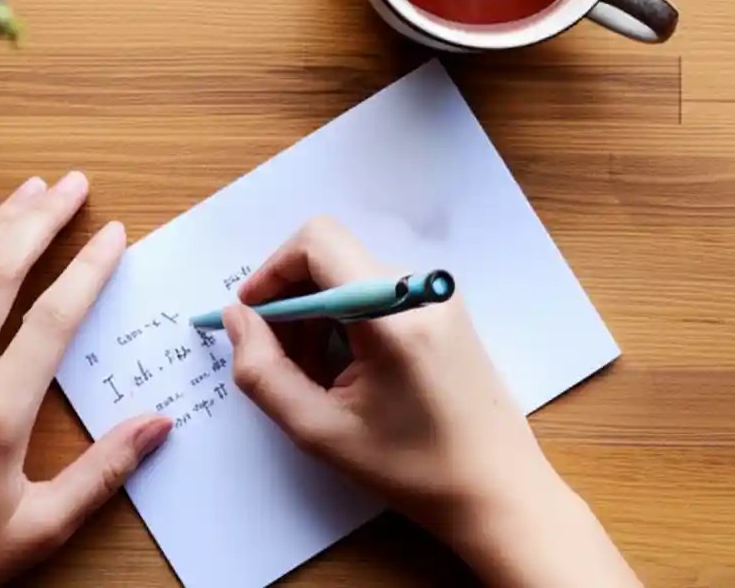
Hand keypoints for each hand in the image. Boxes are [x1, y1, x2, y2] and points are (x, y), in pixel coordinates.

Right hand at [223, 216, 639, 587]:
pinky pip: (376, 294)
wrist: (498, 492)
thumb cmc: (414, 469)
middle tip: (278, 363)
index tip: (250, 318)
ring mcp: (437, 296)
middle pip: (329, 260)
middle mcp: (420, 288)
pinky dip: (345, 324)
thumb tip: (236, 319)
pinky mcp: (443, 310)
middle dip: (290, 304)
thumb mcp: (319, 430)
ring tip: (314, 379)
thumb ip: (262, 372)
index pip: (316, 242)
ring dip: (315, 318)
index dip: (271, 272)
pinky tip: (346, 376)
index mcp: (392, 312)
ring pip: (349, 277)